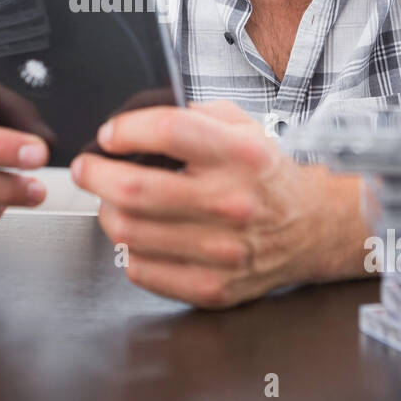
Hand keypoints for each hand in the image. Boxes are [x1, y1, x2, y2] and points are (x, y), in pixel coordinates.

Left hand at [70, 100, 370, 308]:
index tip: (109, 135)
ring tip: (111, 199)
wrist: (313, 228)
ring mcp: (222, 251)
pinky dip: (129, 249)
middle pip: (133, 188)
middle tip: (87, 167)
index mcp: (240, 155)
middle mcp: (232, 203)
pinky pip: (141, 270)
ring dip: (106, 211)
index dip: (125, 130)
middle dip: (94, 173)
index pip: (168, 131)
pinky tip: (140, 234)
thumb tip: (133, 120)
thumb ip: (192, 113)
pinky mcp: (212, 287)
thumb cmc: (267, 175)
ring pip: (128, 231)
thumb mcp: (242, 125)